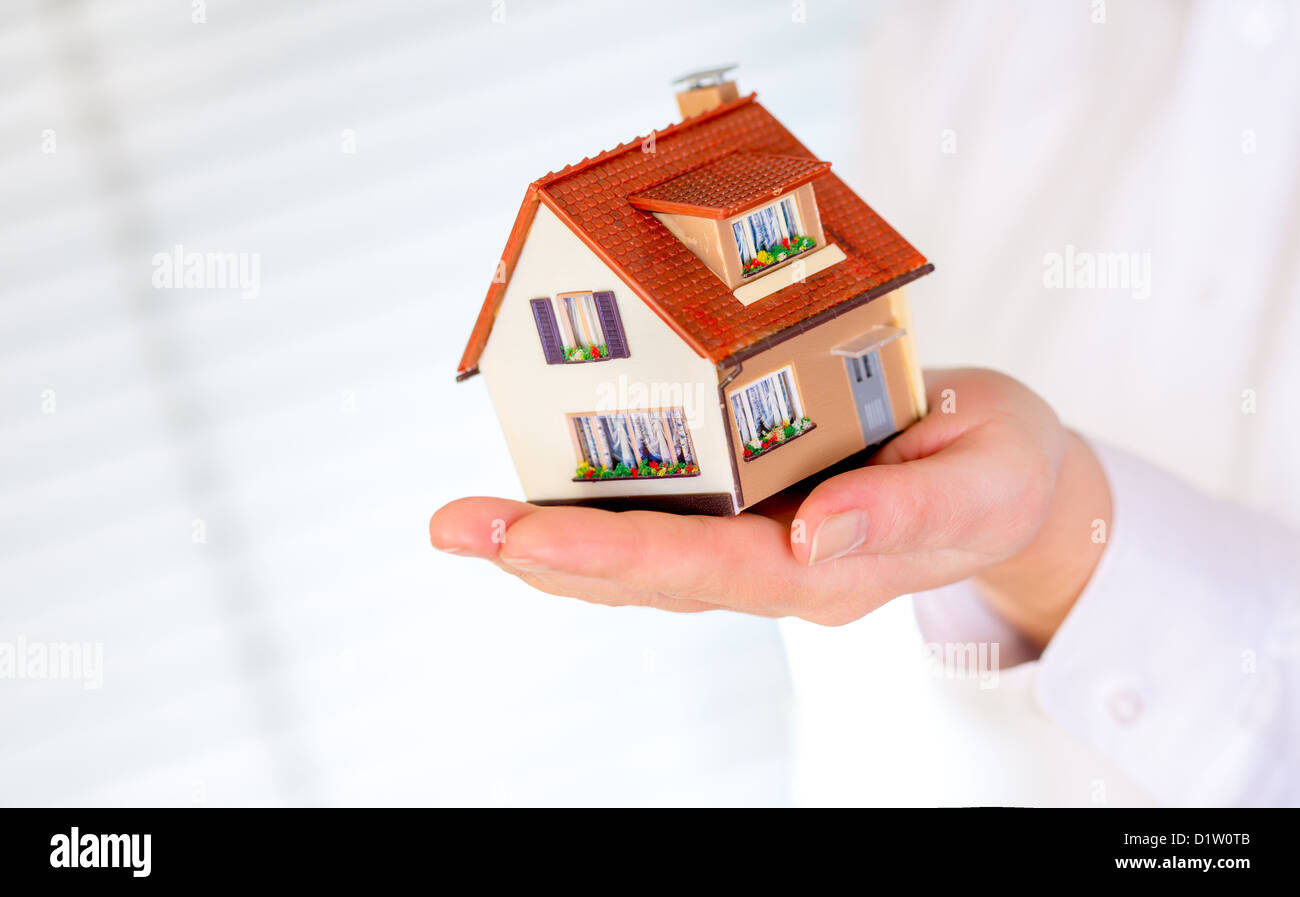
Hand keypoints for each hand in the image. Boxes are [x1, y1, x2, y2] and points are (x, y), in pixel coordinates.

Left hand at [430, 369, 1111, 643]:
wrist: (1008, 474)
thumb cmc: (1000, 468)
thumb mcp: (986, 477)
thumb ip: (909, 510)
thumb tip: (816, 535)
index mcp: (833, 568)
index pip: (710, 569)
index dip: (615, 557)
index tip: (529, 541)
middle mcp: (779, 565)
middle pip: (649, 573)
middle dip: (547, 554)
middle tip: (454, 526)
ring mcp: (759, 541)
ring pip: (642, 555)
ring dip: (549, 538)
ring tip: (463, 520)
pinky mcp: (750, 506)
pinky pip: (663, 516)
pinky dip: (592, 507)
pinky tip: (534, 490)